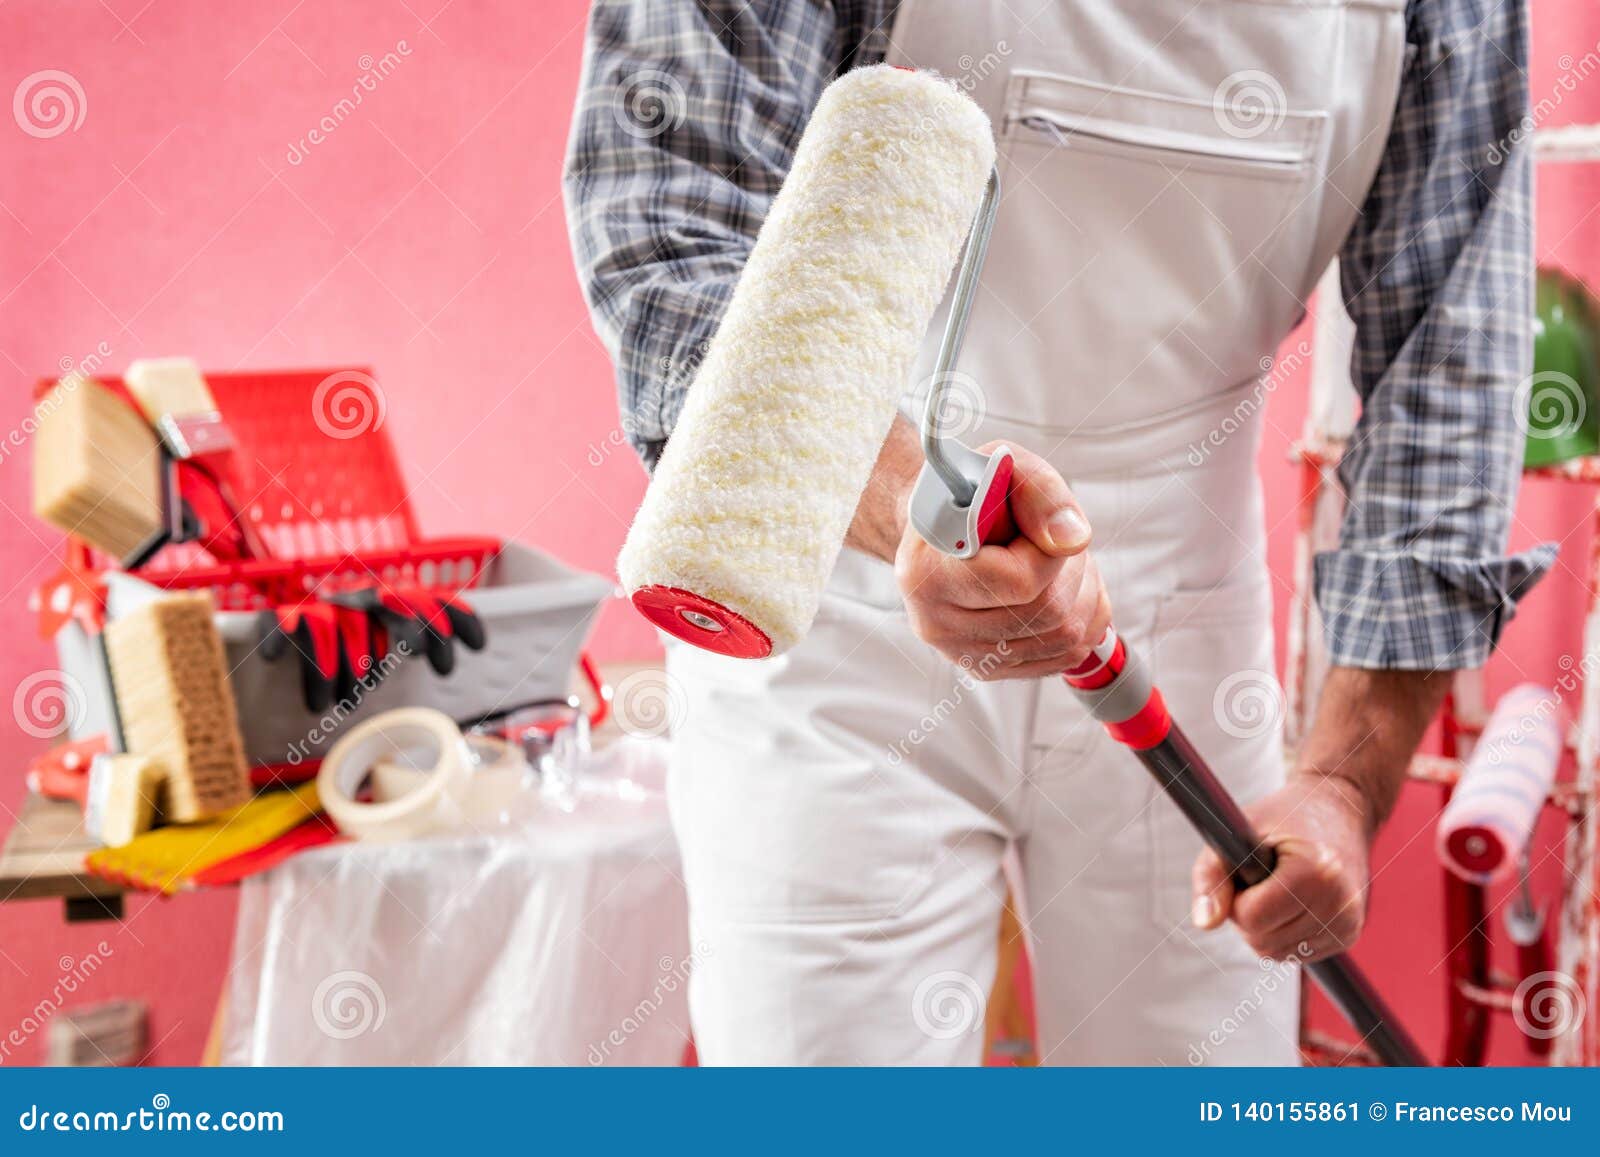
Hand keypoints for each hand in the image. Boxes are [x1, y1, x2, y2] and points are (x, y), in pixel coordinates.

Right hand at [893, 443, 1110, 679]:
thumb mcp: (1002, 465)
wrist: (939, 523)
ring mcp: (961, 653)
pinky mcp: (985, 668)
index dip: (1050, 550)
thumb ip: (1041, 492)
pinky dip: (1082, 619)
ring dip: (1082, 593)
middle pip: (1049, 612)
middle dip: (1071, 570)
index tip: (1037, 525)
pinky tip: (1063, 589)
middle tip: (1053, 538)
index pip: (1021, 582)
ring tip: (1057, 560)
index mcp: (927, 572)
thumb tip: (1073, 540)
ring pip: (1064, 637)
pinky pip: (1063, 656)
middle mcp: (937, 623)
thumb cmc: (969, 494)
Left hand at [1190, 772, 1374, 961]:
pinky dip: (1282, 932)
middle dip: (1247, 913)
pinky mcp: (1349, 934)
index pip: (1251, 917)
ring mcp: (1348, 922)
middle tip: (1260, 876)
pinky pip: (1295, 953)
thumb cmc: (1281, 818)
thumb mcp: (1236, 832)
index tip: (1246, 869)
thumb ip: (1211, 876)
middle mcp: (1340, 902)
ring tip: (1277, 886)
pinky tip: (1293, 901)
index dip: (1235, 896)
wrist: (1338, 809)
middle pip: (1262, 942)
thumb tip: (1204, 923)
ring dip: (1264, 926)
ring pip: (1276, 954)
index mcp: (1315, 871)